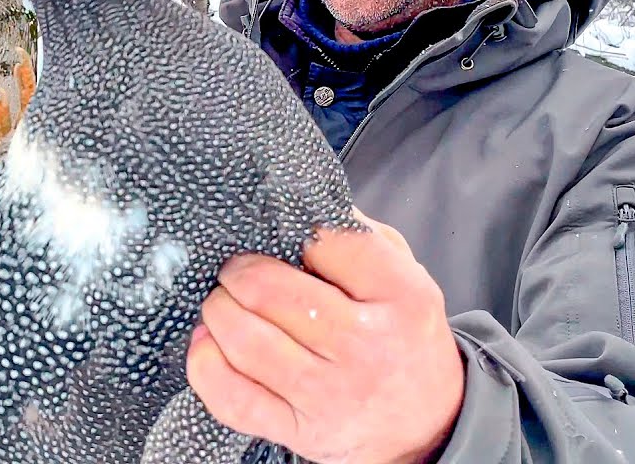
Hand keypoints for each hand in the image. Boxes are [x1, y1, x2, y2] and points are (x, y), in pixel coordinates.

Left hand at [186, 208, 465, 462]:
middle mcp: (364, 347)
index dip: (291, 230)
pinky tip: (209, 344)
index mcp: (399, 296)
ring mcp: (330, 395)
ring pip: (243, 340)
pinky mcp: (300, 431)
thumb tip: (294, 204)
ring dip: (217, 311)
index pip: (322, 240)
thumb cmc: (401, 336)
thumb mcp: (403, 276)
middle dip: (236, 271)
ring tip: (223, 302)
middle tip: (234, 270)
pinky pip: (232, 396)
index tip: (281, 236)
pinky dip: (205, 363)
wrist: (429, 422)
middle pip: (267, 291)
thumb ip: (355, 236)